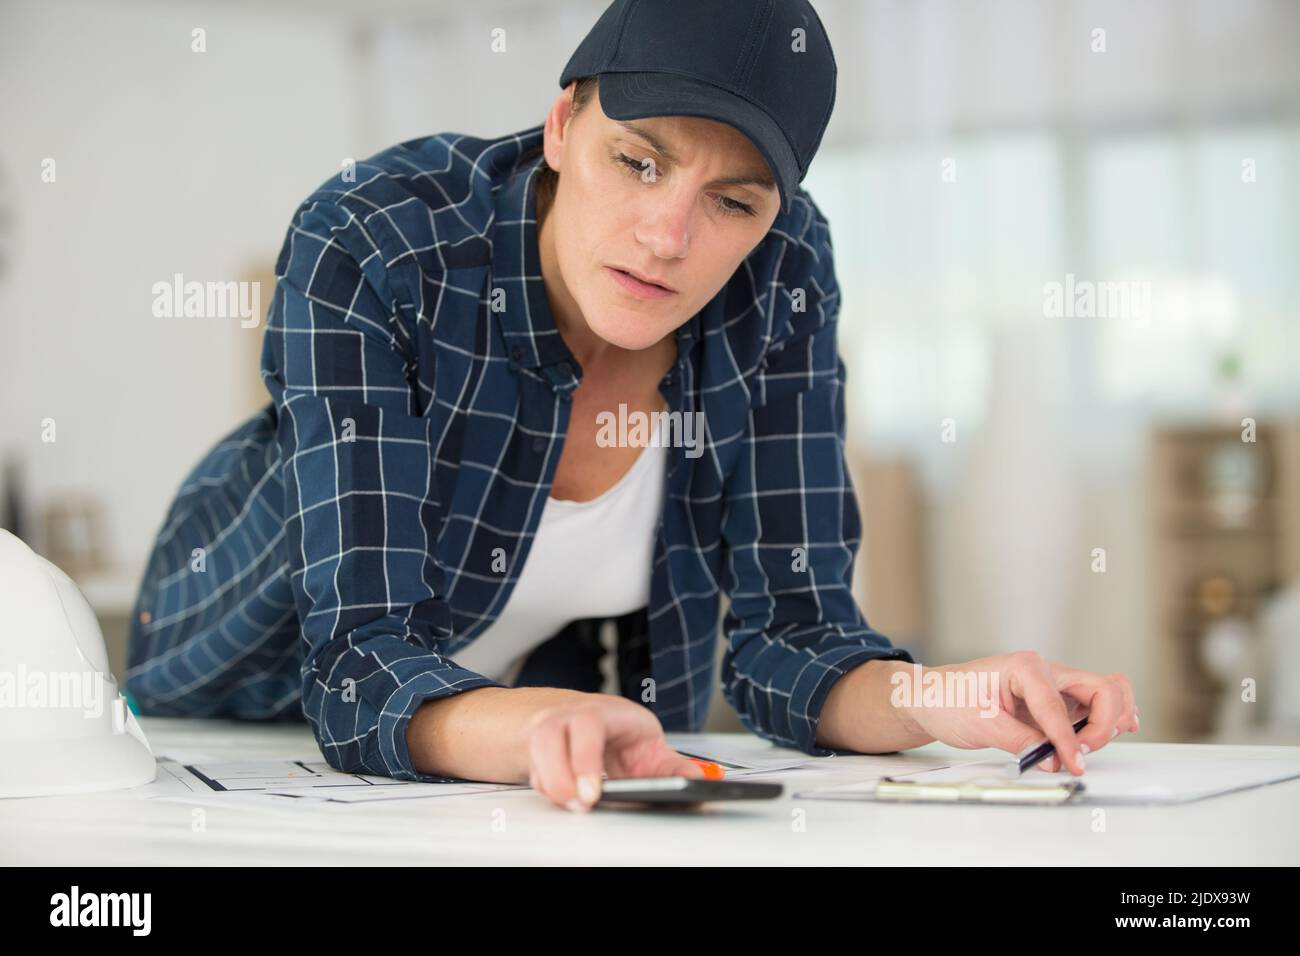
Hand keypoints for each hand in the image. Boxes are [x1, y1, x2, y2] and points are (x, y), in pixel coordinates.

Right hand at [523, 693, 705, 810]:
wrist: (592, 722)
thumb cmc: (624, 735)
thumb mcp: (652, 747)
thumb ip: (674, 768)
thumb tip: (698, 783)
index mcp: (606, 711)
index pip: (589, 723)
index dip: (586, 758)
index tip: (592, 793)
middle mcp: (572, 715)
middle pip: (550, 734)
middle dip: (561, 775)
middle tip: (581, 804)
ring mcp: (550, 728)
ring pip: (535, 748)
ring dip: (550, 782)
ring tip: (573, 804)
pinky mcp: (536, 749)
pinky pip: (532, 770)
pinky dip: (546, 787)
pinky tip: (566, 796)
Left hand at [895, 652, 1138, 774]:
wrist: (931, 698)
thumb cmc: (948, 699)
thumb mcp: (979, 724)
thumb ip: (1020, 742)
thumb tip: (1053, 759)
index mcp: (1024, 667)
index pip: (1057, 705)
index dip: (1067, 739)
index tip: (1071, 763)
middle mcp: (1046, 671)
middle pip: (1103, 688)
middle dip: (1104, 724)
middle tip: (1083, 753)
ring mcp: (1054, 686)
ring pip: (1107, 693)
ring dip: (1112, 720)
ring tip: (1093, 746)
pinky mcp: (1056, 702)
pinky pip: (1095, 705)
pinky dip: (1108, 719)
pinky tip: (1106, 735)